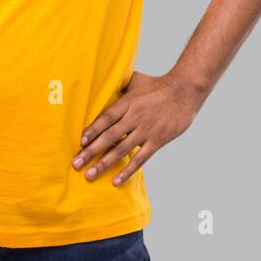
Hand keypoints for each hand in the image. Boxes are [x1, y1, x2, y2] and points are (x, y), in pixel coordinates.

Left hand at [71, 70, 203, 186]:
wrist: (184, 91)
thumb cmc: (158, 85)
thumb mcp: (136, 80)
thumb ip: (119, 84)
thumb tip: (102, 80)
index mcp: (127, 103)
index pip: (106, 118)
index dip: (92, 130)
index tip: (80, 142)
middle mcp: (134, 118)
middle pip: (109, 137)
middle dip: (90, 151)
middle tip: (75, 163)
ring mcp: (146, 131)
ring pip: (121, 150)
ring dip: (104, 163)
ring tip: (89, 174)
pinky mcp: (157, 141)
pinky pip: (140, 158)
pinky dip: (128, 170)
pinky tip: (116, 180)